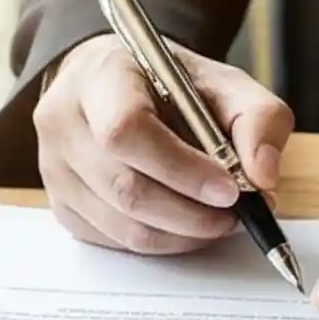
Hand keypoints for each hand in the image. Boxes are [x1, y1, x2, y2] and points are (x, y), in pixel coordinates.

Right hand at [33, 34, 293, 253]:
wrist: (121, 85)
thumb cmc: (170, 85)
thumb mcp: (226, 84)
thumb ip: (258, 120)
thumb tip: (263, 176)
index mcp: (99, 77)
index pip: (126, 131)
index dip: (181, 168)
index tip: (229, 188)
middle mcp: (64, 122)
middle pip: (126, 188)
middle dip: (191, 213)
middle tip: (235, 214)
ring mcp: (55, 168)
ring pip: (122, 225)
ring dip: (182, 234)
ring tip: (219, 220)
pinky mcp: (63, 205)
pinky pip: (115, 241)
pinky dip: (162, 242)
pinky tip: (186, 224)